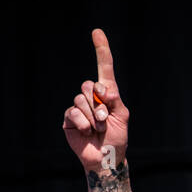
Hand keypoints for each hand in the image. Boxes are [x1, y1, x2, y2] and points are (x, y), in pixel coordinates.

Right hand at [62, 28, 129, 170]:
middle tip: (105, 120)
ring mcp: (79, 107)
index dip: (101, 50)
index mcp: (107, 94)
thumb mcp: (122, 117)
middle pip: (88, 85)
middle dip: (99, 104)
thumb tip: (103, 89)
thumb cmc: (117, 139)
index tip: (97, 32)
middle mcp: (91, 97)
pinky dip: (83, 123)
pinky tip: (87, 132)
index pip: (104, 68)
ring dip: (93, 116)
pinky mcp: (69, 118)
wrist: (106, 159)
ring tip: (98, 129)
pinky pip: (73, 112)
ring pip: (80, 99)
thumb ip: (115, 100)